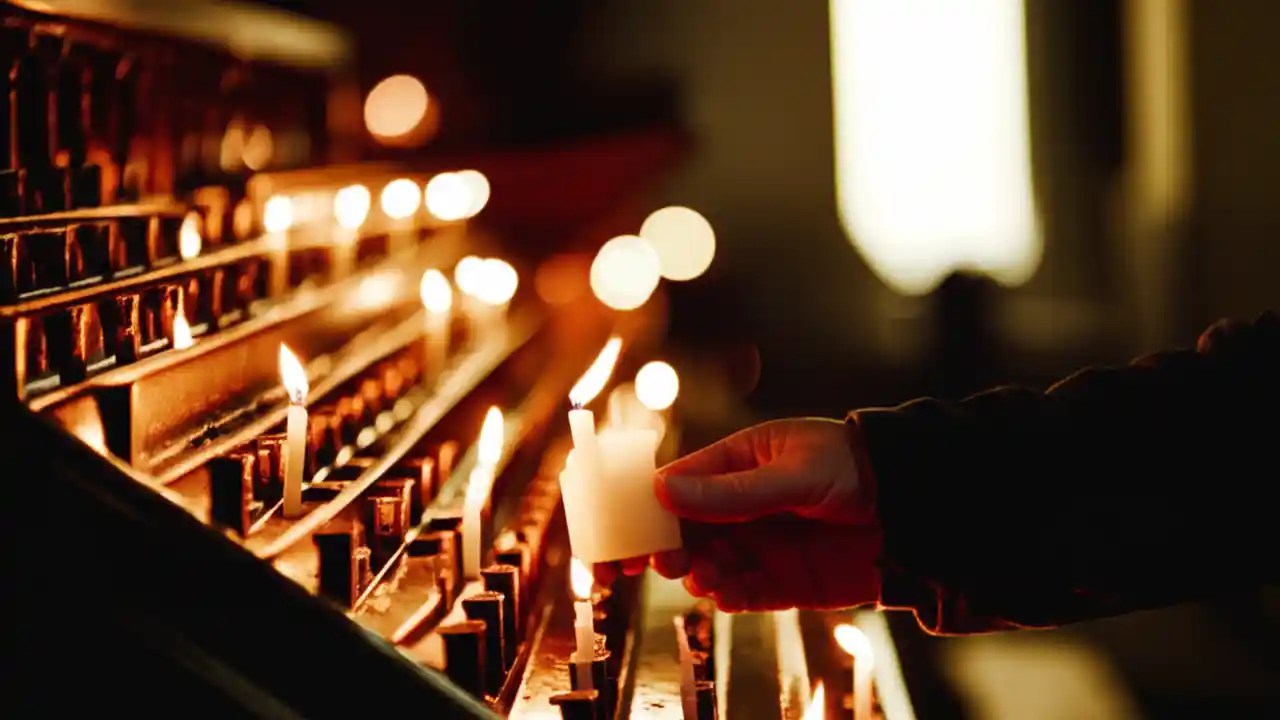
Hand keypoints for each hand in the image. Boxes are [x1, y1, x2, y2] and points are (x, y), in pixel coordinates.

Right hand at [596, 418, 881, 611]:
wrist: (915, 511)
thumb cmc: (857, 469)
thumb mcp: (794, 474)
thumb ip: (732, 490)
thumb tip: (663, 490)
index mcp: (739, 463)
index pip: (678, 483)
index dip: (644, 507)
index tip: (619, 528)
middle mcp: (742, 506)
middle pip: (683, 531)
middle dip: (661, 549)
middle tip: (648, 563)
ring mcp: (760, 543)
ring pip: (708, 565)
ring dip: (698, 573)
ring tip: (702, 577)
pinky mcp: (782, 580)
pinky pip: (742, 592)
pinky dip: (728, 596)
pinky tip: (725, 595)